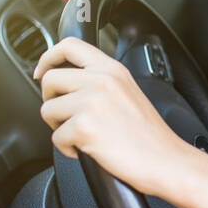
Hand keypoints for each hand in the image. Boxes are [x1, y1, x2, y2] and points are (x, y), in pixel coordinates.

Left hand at [32, 37, 190, 198]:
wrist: (165, 161)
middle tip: (65, 116)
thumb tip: (67, 84)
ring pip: (47, 110)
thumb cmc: (149, 136)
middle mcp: (101, 80)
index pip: (69, 46)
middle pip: (50, 79)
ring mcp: (92, 102)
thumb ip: (100, 81)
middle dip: (50, 101)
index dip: (48, 57)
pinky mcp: (84, 127)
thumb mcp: (127, 92)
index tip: (42, 71)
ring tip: (82, 136)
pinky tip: (89, 150)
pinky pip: (56, 138)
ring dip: (59, 127)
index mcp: (112, 69)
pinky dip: (68, 149)